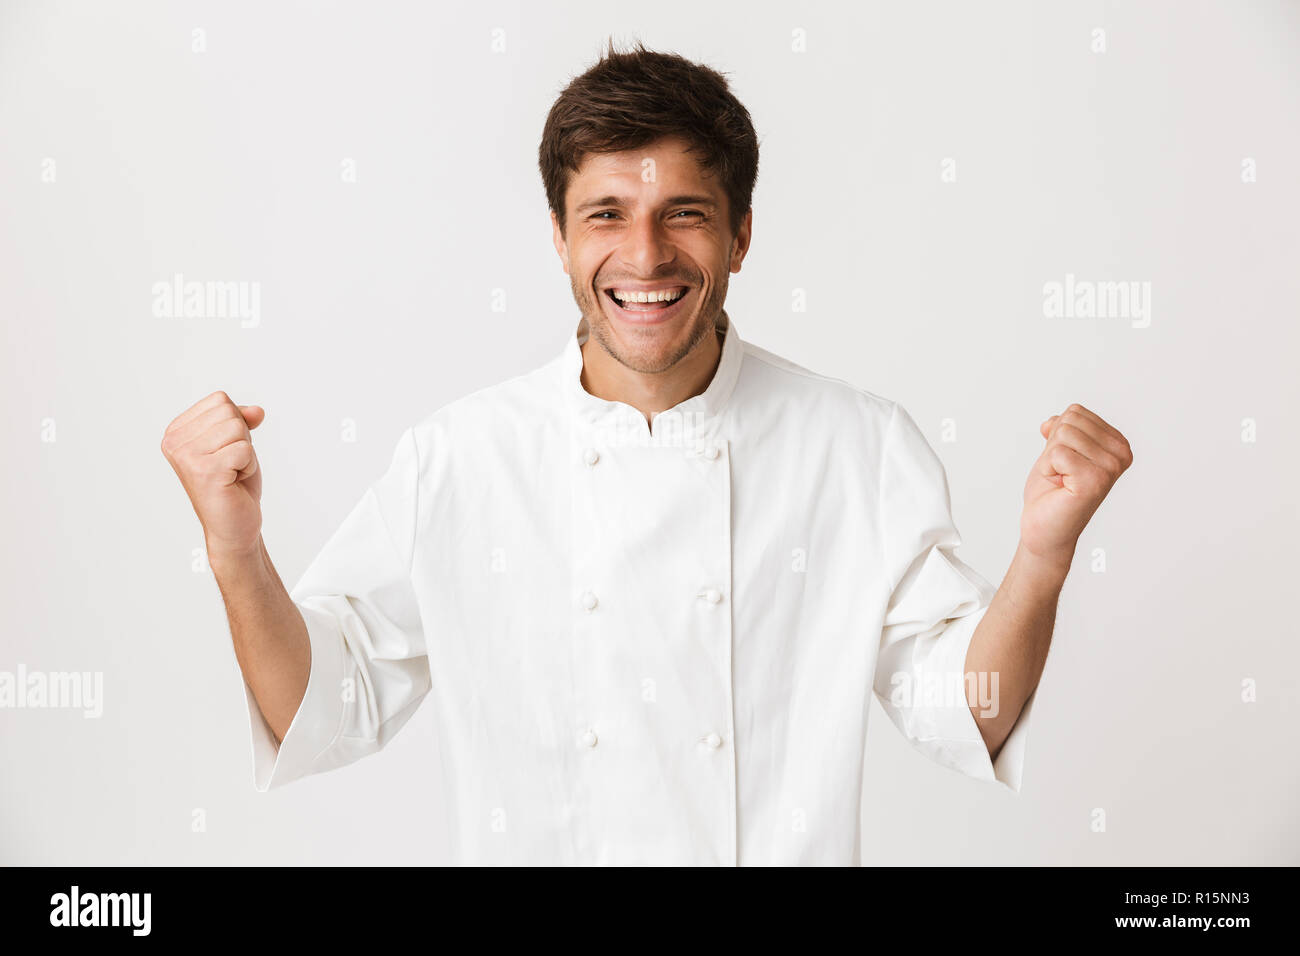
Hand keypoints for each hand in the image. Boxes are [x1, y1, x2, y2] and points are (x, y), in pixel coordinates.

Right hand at [161, 391, 265, 564]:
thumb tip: (257, 411)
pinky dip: (248, 466)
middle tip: (231, 465)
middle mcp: (174, 442)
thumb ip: (242, 419)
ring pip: (238, 428)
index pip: (221, 401)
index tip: (224, 452)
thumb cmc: (233, 484)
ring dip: (245, 453)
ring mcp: (187, 457)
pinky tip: (233, 482)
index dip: (236, 425)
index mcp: (176, 431)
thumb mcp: (237, 442)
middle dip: (242, 438)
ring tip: (231, 473)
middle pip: (229, 412)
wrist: (233, 525)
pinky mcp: (205, 471)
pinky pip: (245, 449)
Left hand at [1021, 403, 1132, 571]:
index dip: (1058, 436)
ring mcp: (1110, 468)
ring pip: (1063, 434)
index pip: (1075, 412)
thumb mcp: (1056, 449)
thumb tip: (1050, 422)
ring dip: (1050, 458)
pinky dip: (1048, 468)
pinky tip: (1060, 487)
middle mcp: (1121, 455)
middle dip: (1054, 446)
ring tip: (1061, 479)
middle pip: (1069, 421)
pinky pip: (1057, 452)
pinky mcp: (1094, 480)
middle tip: (1061, 473)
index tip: (1065, 462)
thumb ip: (1061, 427)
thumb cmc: (1052, 492)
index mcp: (1118, 444)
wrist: (1044, 528)